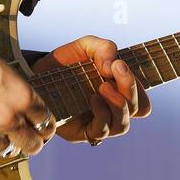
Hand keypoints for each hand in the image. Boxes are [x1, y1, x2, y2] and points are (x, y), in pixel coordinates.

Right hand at [0, 36, 56, 155]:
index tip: (42, 127)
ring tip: (2, 134)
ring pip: (10, 149)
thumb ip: (16, 92)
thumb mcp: (3, 69)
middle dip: (34, 142)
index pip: (46, 121)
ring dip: (8, 142)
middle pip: (34, 145)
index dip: (44, 125)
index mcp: (23, 96)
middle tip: (29, 138)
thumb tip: (21, 105)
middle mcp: (10, 117)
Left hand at [31, 36, 150, 143]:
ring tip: (102, 86)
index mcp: (120, 90)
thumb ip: (104, 47)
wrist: (35, 76)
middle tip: (116, 68)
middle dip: (132, 88)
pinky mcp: (84, 132)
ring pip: (123, 124)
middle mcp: (114, 108)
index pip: (143, 96)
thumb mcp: (86, 46)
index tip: (121, 64)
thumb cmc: (65, 63)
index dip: (140, 84)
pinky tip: (92, 99)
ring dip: (118, 103)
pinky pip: (103, 131)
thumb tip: (113, 66)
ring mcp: (100, 122)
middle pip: (140, 109)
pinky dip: (102, 114)